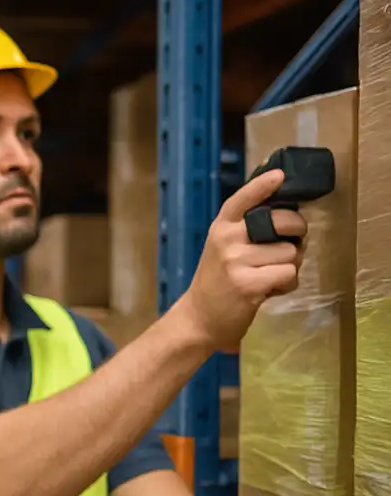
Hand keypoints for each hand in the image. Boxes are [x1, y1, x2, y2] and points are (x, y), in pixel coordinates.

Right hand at [172, 168, 306, 350]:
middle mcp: (226, 239)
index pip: (242, 199)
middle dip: (297, 234)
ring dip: (289, 267)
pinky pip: (288, 274)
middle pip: (284, 222)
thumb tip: (292, 218)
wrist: (198, 319)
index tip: (279, 176)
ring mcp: (235, 261)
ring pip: (291, 253)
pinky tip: (269, 291)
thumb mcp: (224, 249)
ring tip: (270, 277)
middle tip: (288, 249)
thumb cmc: (217, 282)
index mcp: (220, 227)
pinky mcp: (247, 284)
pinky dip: (286, 285)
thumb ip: (248, 232)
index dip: (263, 186)